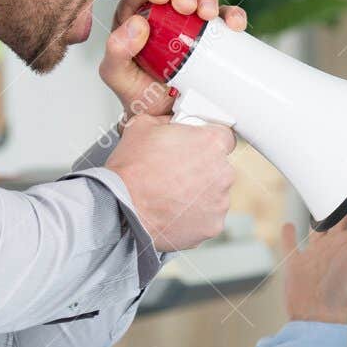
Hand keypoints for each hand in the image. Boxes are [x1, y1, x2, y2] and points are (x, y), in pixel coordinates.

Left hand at [98, 0, 247, 119]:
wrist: (165, 119)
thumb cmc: (138, 94)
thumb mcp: (116, 75)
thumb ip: (116, 51)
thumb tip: (137, 24)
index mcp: (136, 11)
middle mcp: (164, 10)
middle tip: (187, 7)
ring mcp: (191, 21)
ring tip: (208, 15)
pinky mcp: (214, 35)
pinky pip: (226, 17)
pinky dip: (233, 15)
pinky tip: (234, 24)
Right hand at [105, 113, 236, 251]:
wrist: (122, 211)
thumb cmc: (131, 173)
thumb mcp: (142, 126)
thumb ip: (167, 121)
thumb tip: (170, 124)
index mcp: (212, 143)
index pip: (224, 136)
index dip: (206, 141)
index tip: (195, 147)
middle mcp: (222, 172)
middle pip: (219, 166)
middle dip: (201, 168)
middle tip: (175, 172)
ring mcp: (220, 202)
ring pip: (215, 193)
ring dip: (198, 193)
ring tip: (171, 194)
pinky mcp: (213, 225)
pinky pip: (208, 217)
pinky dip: (194, 216)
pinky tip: (174, 211)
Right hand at [281, 189, 346, 324]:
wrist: (316, 316)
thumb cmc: (344, 290)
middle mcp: (336, 247)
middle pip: (341, 219)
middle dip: (342, 202)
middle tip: (343, 181)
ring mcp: (316, 255)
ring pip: (318, 229)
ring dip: (319, 217)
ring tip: (318, 200)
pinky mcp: (296, 263)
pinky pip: (291, 244)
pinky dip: (288, 234)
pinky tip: (288, 225)